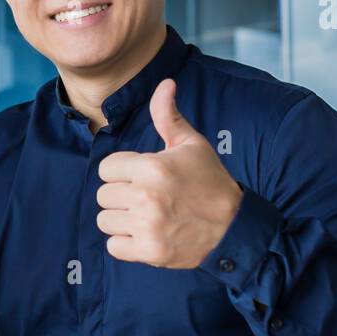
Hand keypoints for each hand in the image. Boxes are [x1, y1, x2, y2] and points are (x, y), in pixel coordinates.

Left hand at [96, 78, 242, 268]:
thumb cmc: (210, 182)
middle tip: (145, 198)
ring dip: (120, 220)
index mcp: (152, 167)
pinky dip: (124, 243)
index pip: (106, 168)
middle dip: (120, 195)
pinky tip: (144, 234)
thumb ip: (168, 116)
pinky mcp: (149, 251)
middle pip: (103, 194)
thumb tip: (165, 84)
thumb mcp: (192, 145)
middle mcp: (146, 196)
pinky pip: (113, 246)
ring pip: (105, 220)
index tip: (141, 176)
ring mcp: (147, 226)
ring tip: (144, 216)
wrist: (233, 226)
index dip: (122, 171)